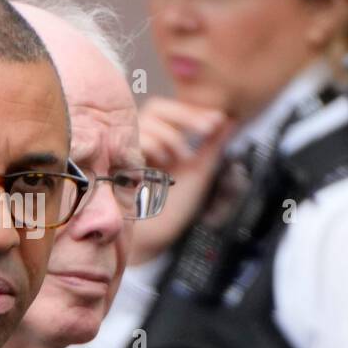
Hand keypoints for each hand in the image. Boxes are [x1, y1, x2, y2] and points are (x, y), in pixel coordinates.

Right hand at [130, 97, 232, 265]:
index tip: (218, 119)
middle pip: (157, 108)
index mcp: (159, 141)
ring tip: (183, 159)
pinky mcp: (117, 159)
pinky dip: (155, 146)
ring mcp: (128, 149)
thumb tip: (230, 119)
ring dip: (172, 136)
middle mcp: (141, 141)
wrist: (154, 239)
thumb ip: (211, 145)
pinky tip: (164, 164)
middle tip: (209, 128)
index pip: (171, 111)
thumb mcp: (199, 172)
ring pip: (148, 120)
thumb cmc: (172, 210)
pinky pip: (138, 138)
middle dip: (186, 116)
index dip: (193, 112)